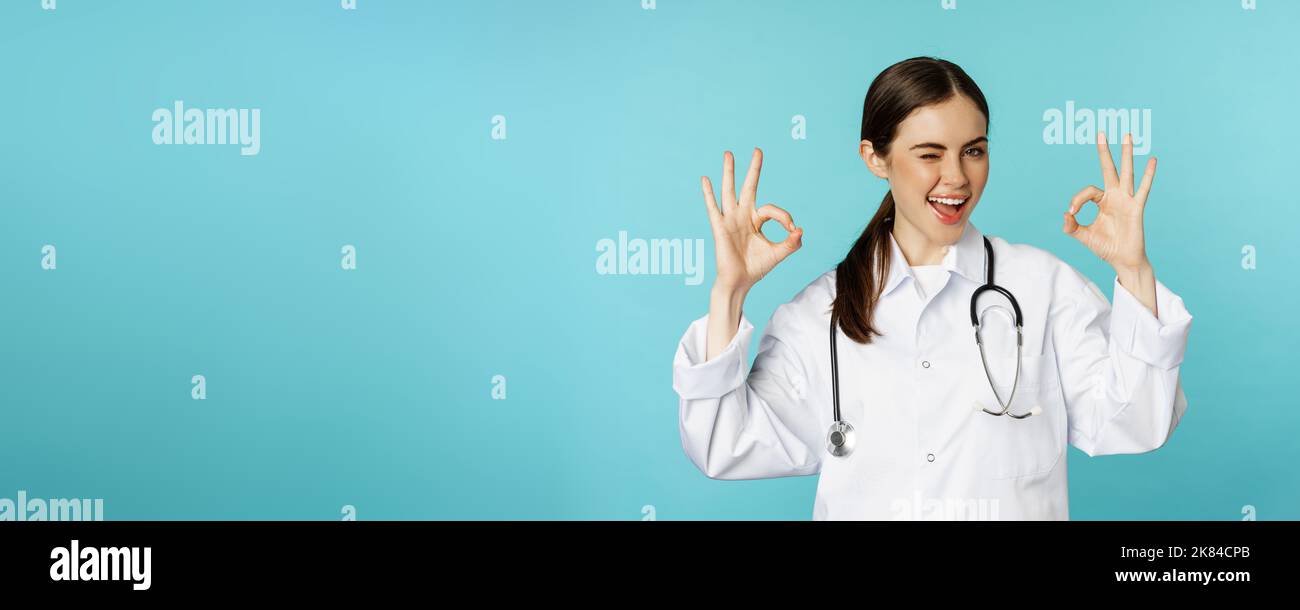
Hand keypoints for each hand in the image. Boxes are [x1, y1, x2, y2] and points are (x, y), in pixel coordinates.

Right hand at [701, 148, 802, 293]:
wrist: (740, 282)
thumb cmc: (756, 268)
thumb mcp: (779, 253)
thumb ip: (791, 243)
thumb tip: (800, 230)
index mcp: (756, 220)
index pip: (772, 210)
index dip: (785, 218)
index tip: (792, 230)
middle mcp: (743, 216)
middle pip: (749, 187)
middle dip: (754, 169)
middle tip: (758, 150)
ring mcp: (730, 220)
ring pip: (730, 191)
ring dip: (729, 172)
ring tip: (728, 154)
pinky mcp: (720, 227)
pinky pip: (713, 207)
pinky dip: (708, 194)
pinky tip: (705, 179)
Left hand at [1063, 132, 1155, 272]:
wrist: (1122, 260)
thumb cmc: (1105, 247)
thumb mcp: (1083, 236)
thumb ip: (1072, 226)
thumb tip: (1065, 214)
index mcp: (1102, 201)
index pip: (1088, 191)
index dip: (1078, 200)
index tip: (1073, 212)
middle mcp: (1115, 196)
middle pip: (1109, 169)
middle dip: (1104, 151)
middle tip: (1100, 132)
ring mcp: (1127, 200)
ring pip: (1126, 172)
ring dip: (1126, 153)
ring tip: (1126, 134)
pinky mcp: (1136, 207)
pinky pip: (1143, 189)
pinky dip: (1148, 175)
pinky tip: (1152, 160)